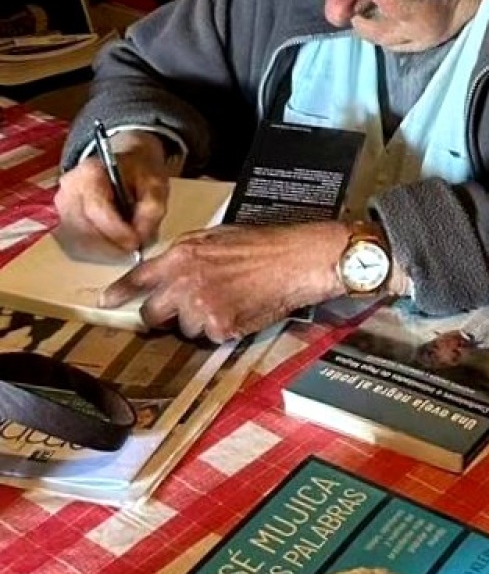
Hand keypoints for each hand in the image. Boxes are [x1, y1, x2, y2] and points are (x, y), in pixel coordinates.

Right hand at [54, 131, 170, 260]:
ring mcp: (61, 210)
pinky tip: (114, 249)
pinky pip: (75, 248)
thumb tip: (141, 237)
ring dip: (104, 252)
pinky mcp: (62, 225)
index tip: (135, 242)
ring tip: (126, 248)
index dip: (115, 230)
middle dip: (111, 246)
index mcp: (88, 173)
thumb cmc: (137, 174)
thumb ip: (151, 209)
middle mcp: (67, 191)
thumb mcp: (154, 183)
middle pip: (82, 229)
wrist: (123, 169)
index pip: (95, 209)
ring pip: (76, 243)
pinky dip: (97, 254)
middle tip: (134, 250)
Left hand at [100, 221, 348, 342]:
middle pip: (151, 313)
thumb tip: (169, 269)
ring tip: (229, 302)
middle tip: (184, 309)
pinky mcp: (220, 328)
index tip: (108, 303)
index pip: (138, 279)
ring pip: (184, 328)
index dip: (120, 293)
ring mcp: (200, 308)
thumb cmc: (265, 244)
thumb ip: (187, 253)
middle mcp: (183, 283)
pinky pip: (211, 337)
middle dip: (163, 314)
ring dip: (200, 321)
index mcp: (181, 256)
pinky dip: (224, 329)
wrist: (296, 260)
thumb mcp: (218, 236)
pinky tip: (242, 311)